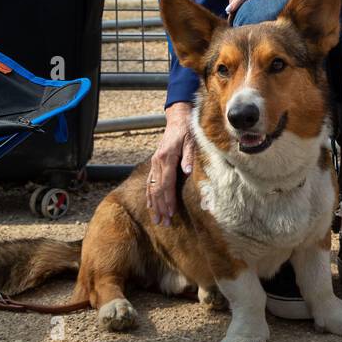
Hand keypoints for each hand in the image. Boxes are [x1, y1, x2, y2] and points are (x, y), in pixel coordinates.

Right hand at [147, 102, 194, 225]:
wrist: (178, 118)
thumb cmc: (188, 130)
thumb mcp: (192, 141)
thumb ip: (189, 156)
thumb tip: (186, 171)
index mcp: (166, 158)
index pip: (166, 184)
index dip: (168, 200)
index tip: (171, 214)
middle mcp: (157, 162)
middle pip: (157, 189)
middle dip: (160, 207)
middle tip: (163, 223)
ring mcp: (154, 163)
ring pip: (151, 187)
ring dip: (154, 204)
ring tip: (157, 219)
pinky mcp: (155, 163)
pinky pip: (150, 182)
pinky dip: (149, 195)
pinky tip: (150, 205)